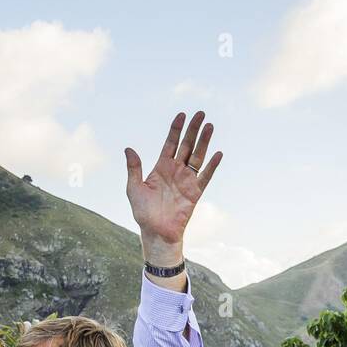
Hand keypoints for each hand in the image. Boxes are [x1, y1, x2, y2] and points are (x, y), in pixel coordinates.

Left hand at [125, 111, 222, 260]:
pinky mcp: (195, 193)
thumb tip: (128, 148)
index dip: (176, 129)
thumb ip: (134, 168)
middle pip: (187, 145)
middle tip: (201, 113)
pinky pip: (205, 177)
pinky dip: (212, 166)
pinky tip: (218, 154)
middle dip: (193, 129)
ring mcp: (186, 181)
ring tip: (210, 126)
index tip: (182, 115)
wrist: (156, 232)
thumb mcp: (134, 188)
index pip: (170, 143)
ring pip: (197, 156)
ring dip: (204, 142)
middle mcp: (176, 171)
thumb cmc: (143, 212)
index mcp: (161, 167)